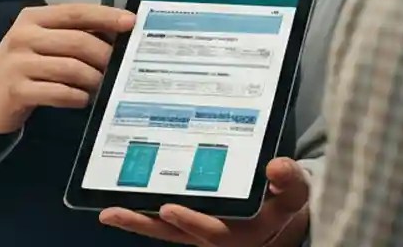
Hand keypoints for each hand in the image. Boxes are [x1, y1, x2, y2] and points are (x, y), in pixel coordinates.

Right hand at [0, 4, 135, 139]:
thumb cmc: (19, 68)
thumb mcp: (39, 44)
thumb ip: (69, 37)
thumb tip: (115, 36)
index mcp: (33, 18)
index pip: (76, 12)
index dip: (106, 16)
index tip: (131, 22)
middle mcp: (23, 36)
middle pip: (78, 41)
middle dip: (105, 55)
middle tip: (119, 68)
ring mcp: (18, 63)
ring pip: (71, 68)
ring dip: (94, 80)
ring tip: (101, 87)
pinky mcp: (16, 90)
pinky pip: (58, 92)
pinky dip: (77, 97)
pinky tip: (81, 100)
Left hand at [100, 158, 310, 246]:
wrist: (284, 218)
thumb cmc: (287, 203)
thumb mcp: (297, 194)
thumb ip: (290, 183)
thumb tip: (277, 167)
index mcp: (242, 232)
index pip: (212, 231)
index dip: (191, 221)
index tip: (169, 208)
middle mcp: (215, 236)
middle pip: (173, 233)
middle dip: (142, 222)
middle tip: (111, 213)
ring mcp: (200, 231)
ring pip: (163, 229)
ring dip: (135, 219)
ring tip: (105, 211)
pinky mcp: (191, 224)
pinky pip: (164, 220)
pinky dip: (144, 211)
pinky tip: (121, 197)